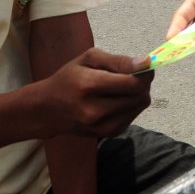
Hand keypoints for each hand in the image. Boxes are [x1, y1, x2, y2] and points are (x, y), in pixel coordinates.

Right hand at [37, 49, 153, 138]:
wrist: (48, 110)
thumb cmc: (69, 79)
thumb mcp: (88, 59)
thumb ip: (118, 60)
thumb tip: (146, 63)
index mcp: (88, 86)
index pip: (133, 83)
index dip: (145, 73)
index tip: (145, 65)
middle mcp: (95, 110)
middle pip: (140, 95)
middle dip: (143, 82)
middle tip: (132, 74)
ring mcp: (102, 126)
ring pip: (140, 105)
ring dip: (139, 93)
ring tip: (122, 86)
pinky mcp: (108, 134)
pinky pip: (133, 115)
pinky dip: (131, 105)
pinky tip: (117, 99)